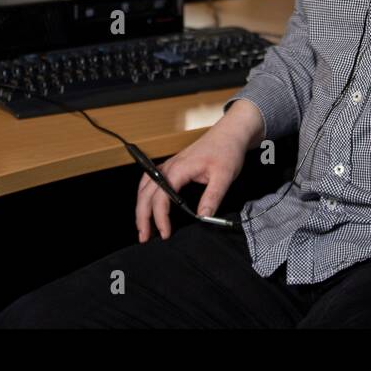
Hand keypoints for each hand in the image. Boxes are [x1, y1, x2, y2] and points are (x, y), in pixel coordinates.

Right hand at [134, 100, 263, 242]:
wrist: (229, 133)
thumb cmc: (226, 151)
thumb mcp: (224, 176)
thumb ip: (212, 197)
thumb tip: (202, 218)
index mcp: (180, 169)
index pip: (161, 196)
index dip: (160, 217)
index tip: (165, 233)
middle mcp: (170, 167)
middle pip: (146, 194)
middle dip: (142, 216)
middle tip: (144, 237)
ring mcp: (169, 165)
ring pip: (145, 187)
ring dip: (141, 207)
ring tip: (143, 226)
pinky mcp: (172, 166)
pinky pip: (150, 181)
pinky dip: (145, 195)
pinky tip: (147, 204)